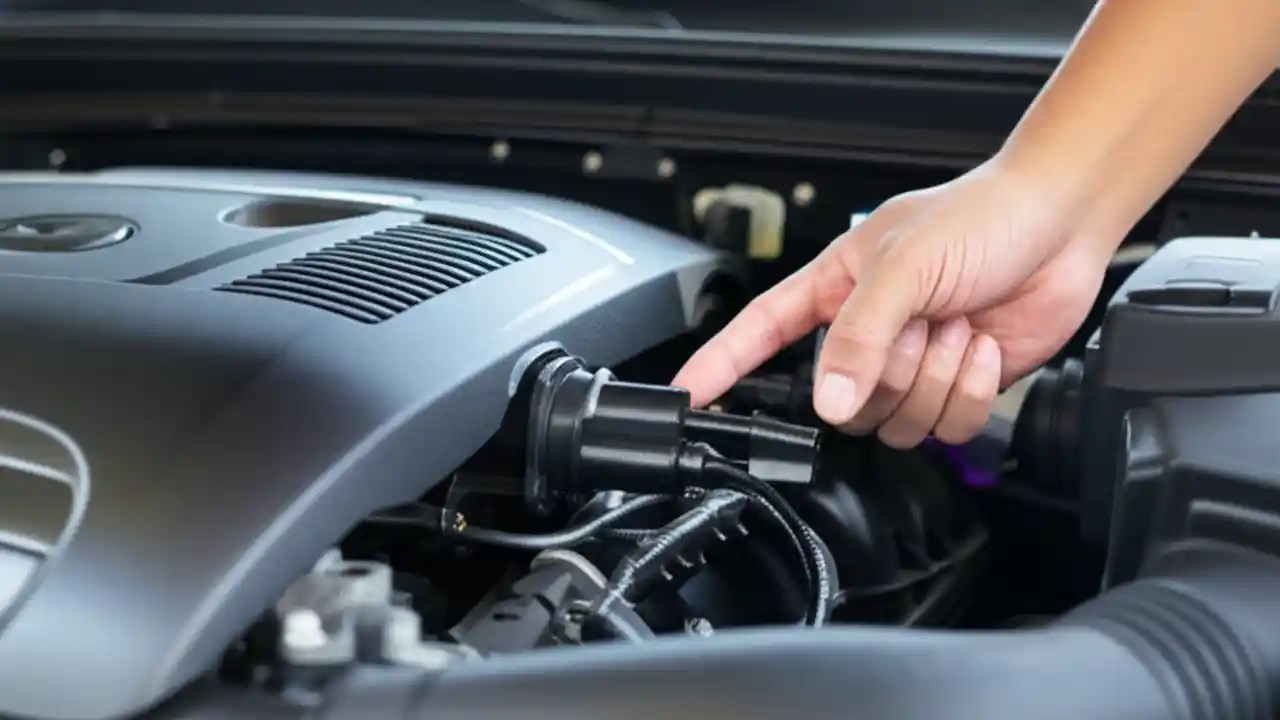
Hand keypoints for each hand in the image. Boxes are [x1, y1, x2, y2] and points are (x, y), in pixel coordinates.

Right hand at [673, 160, 1116, 446]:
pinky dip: (969, 392)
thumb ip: (858, 336)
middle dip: (887, 373)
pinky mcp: (957, 387)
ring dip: (934, 379)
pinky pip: (945, 428)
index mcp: (835, 291)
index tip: (689, 394)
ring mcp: (913, 365)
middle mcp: (868, 335)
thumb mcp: (903, 265)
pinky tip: (981, 347)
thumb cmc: (980, 218)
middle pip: (840, 403)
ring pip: (894, 423)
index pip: (759, 334)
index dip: (720, 365)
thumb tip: (829, 400)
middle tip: (919, 326)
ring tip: (955, 327)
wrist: (1060, 224)